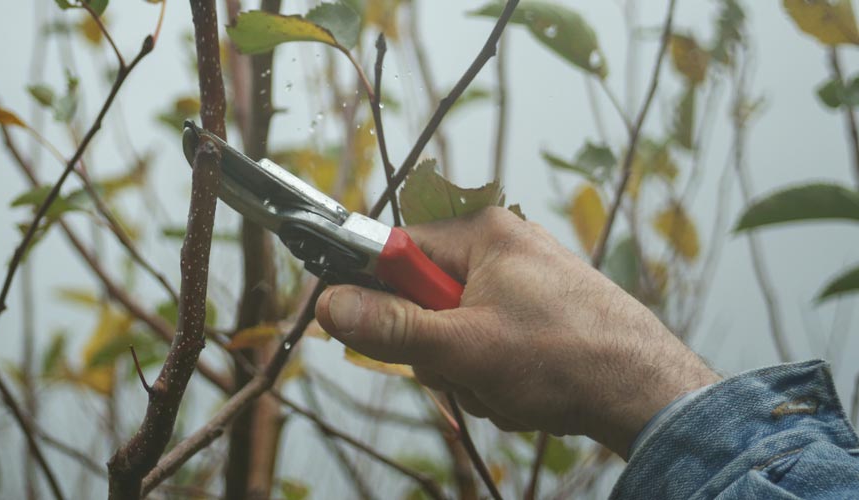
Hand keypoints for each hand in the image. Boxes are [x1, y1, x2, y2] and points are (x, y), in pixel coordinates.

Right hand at [315, 207, 719, 456]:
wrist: (647, 392)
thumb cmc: (566, 357)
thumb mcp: (464, 347)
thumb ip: (392, 328)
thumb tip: (330, 305)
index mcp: (482, 234)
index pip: (396, 250)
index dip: (377, 293)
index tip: (366, 327)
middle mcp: (501, 249)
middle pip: (424, 298)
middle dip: (437, 349)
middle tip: (465, 368)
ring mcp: (522, 284)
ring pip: (454, 332)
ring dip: (467, 371)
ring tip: (505, 384)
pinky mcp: (537, 316)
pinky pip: (486, 346)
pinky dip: (494, 377)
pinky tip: (524, 390)